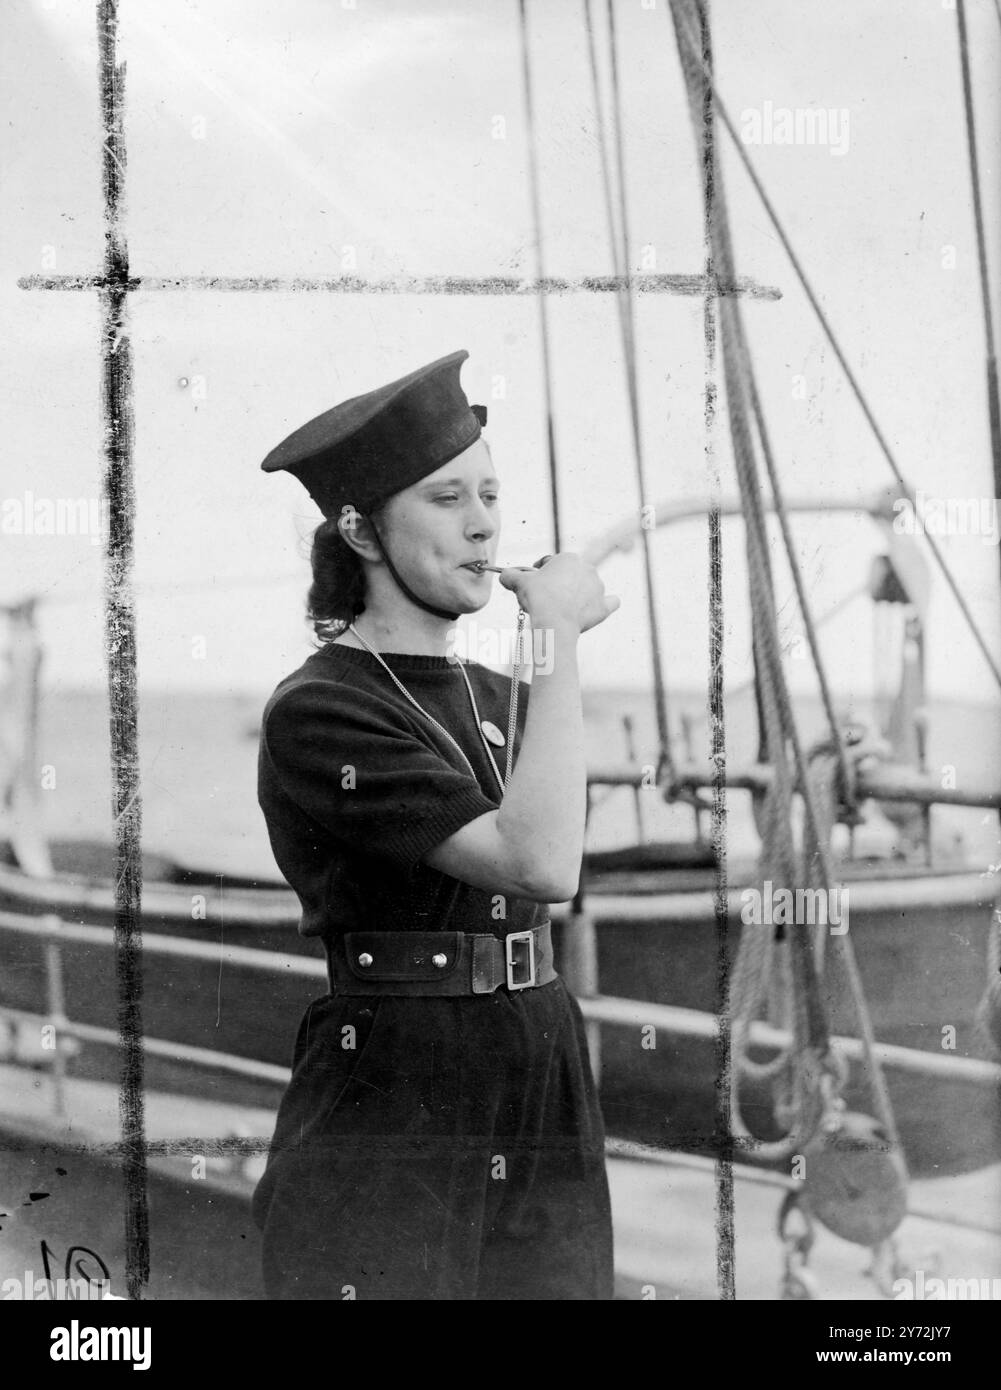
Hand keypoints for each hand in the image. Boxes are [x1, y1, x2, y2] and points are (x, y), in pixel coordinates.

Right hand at [498, 552, 619, 634]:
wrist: (554, 622)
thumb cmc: (538, 598)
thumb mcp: (519, 582)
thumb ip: (510, 575)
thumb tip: (503, 575)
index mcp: (569, 558)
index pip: (551, 562)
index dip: (539, 572)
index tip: (533, 583)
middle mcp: (588, 569)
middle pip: (569, 575)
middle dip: (558, 584)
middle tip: (545, 598)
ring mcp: (598, 588)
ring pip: (587, 588)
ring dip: (578, 594)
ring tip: (561, 608)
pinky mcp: (604, 607)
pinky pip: (610, 602)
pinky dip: (605, 604)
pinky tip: (598, 607)